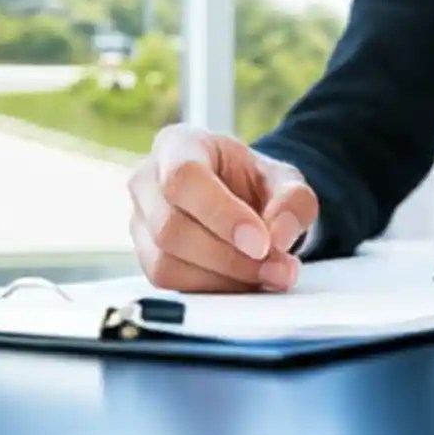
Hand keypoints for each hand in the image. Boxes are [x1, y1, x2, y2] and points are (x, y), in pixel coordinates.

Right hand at [127, 124, 317, 292]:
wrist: (241, 199)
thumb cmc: (253, 182)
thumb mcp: (286, 180)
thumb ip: (293, 200)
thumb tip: (278, 237)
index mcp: (179, 145)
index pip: (184, 178)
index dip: (221, 215)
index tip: (261, 243)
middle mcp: (148, 181)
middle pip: (170, 227)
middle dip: (228, 257)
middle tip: (277, 268)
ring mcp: (140, 221)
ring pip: (166, 262)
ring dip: (223, 278)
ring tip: (267, 275)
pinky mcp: (145, 258)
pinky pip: (170, 284)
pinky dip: (212, 289)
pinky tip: (243, 282)